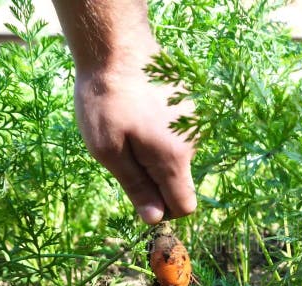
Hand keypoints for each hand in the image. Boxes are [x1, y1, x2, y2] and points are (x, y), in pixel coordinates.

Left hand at [73, 59, 196, 224]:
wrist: (118, 49)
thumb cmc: (106, 101)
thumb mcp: (108, 151)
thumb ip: (135, 187)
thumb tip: (154, 220)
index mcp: (174, 159)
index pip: (184, 206)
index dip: (162, 210)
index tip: (139, 196)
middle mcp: (193, 143)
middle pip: (179, 182)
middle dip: (155, 179)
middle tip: (124, 154)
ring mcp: (195, 123)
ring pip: (177, 157)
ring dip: (155, 154)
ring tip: (129, 127)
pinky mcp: (190, 107)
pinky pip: (177, 135)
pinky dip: (160, 133)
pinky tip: (140, 111)